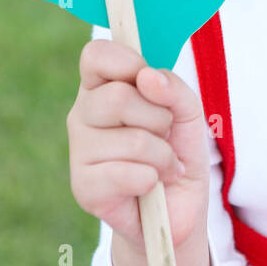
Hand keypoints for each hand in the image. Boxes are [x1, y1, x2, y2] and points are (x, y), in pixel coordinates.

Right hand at [67, 38, 209, 251]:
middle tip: (164, 135)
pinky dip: (153, 180)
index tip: (147, 80)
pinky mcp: (83, 188)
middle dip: (158, 119)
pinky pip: (129, 174)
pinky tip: (150, 187)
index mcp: (101, 89)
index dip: (125, 61)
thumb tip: (147, 78)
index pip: (95, 55)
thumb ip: (174, 88)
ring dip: (162, 156)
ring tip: (163, 167)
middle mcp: (82, 116)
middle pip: (118, 98)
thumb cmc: (176, 154)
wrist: (177, 210)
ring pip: (132, 140)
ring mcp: (79, 152)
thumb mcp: (187, 114)